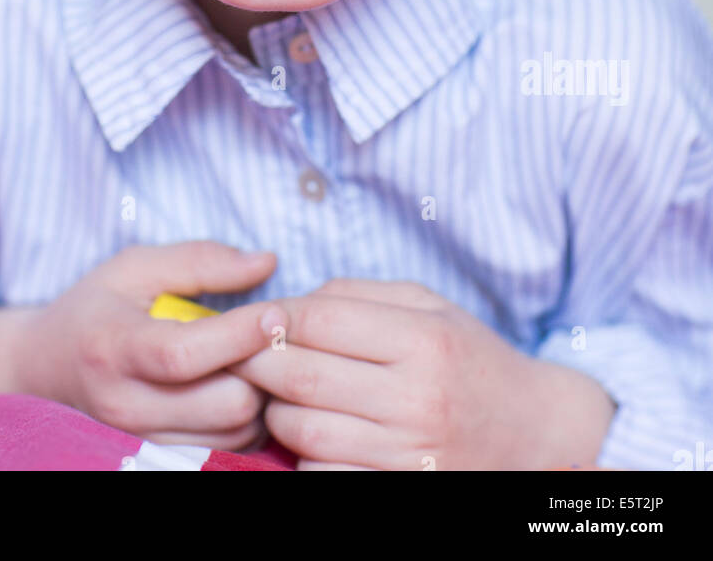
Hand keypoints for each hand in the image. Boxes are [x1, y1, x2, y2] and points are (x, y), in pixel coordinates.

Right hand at [10, 241, 285, 450]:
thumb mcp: (136, 266)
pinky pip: (226, 450)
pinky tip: (238, 385)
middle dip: (260, 368)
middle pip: (224, 402)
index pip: (186, 354)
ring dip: (260, 396)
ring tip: (254, 359)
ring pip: (233, 433)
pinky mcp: (157, 459)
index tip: (277, 312)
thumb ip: (200, 261)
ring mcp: (140, 441)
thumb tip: (267, 263)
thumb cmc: (96, 308)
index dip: (240, 335)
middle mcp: (125, 406)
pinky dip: (246, 420)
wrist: (43, 368)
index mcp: (114, 349)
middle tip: (272, 337)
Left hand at [230, 278, 615, 469]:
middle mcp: (417, 397)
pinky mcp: (402, 489)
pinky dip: (304, 455)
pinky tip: (314, 435)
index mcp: (424, 339)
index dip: (273, 316)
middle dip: (259, 363)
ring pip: (302, 430)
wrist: (535, 432)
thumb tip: (287, 305)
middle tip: (248, 356)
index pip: (320, 319)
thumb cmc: (470, 359)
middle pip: (301, 375)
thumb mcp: (428, 307)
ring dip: (275, 412)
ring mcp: (409, 453)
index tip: (256, 318)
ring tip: (282, 397)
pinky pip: (321, 474)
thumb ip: (356, 295)